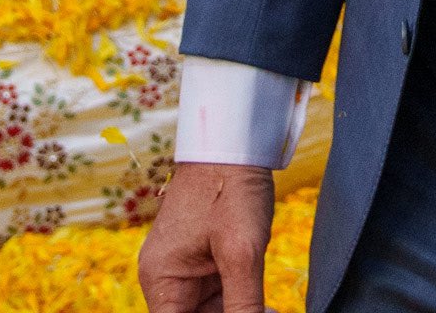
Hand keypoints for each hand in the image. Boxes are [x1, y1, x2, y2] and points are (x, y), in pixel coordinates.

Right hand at [139, 162, 273, 312]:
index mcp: (161, 280)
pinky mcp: (203, 260)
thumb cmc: (231, 186)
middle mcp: (166, 279)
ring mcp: (184, 269)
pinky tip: (268, 306)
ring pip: (210, 312)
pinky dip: (242, 303)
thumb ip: (244, 305)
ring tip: (273, 311)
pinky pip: (219, 296)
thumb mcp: (242, 251)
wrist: (234, 140)